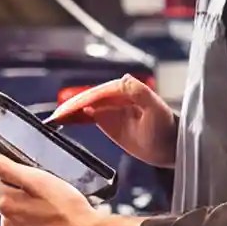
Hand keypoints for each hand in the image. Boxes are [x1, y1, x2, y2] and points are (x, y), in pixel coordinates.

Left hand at [0, 149, 144, 225]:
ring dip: (30, 203)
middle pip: (3, 196)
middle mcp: (7, 223)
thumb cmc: (66, 208)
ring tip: (53, 202)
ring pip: (17, 210)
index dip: (5, 172)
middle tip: (44, 186)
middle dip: (19, 188)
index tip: (25, 173)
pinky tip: (56, 216)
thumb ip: (3, 166)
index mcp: (4, 203)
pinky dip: (39, 219)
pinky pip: (29, 225)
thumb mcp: (35, 178)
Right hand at [46, 74, 176, 166]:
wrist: (173, 147)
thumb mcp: (157, 109)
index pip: (96, 93)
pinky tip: (64, 122)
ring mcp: (111, 109)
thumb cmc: (168, 127)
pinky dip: (75, 119)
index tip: (66, 110)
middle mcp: (115, 97)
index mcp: (124, 90)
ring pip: (84, 107)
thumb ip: (141, 93)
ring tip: (54, 119)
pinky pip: (87, 118)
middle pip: (87, 99)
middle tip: (54, 117)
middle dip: (70, 106)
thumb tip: (124, 78)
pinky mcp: (109, 121)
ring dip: (69, 111)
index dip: (80, 101)